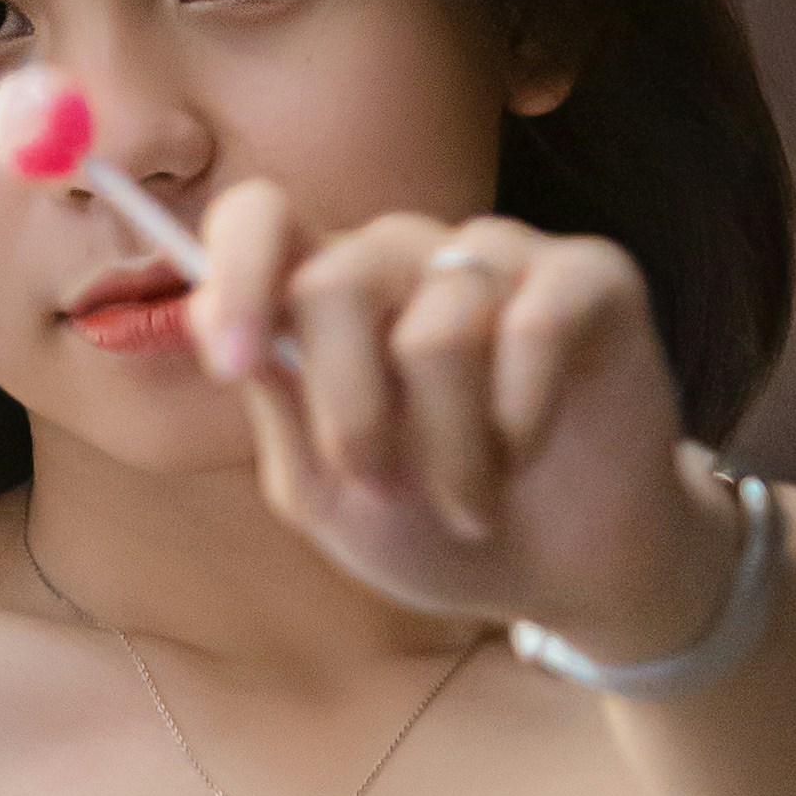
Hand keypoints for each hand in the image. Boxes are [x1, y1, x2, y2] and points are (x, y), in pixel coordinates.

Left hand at [188, 191, 731, 660]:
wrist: (558, 577)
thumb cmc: (431, 528)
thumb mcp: (328, 495)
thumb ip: (278, 406)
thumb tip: (208, 318)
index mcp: (327, 296)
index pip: (262, 218)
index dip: (237, 272)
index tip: (233, 362)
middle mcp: (407, 257)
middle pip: (338, 280)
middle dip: (352, 415)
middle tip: (385, 491)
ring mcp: (498, 257)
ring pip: (439, 329)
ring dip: (450, 452)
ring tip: (471, 505)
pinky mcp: (587, 277)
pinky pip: (534, 326)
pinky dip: (521, 420)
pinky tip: (527, 454)